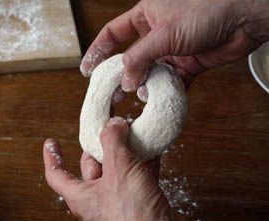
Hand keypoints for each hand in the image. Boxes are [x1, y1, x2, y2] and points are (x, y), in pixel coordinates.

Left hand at [43, 117, 268, 220]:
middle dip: (101, 145)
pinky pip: (138, 177)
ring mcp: (120, 203)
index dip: (52, 157)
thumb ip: (113, 141)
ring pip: (118, 170)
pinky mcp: (140, 204)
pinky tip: (152, 148)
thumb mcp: (118, 168)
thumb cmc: (133, 214)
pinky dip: (144, 163)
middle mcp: (98, 201)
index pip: (56, 175)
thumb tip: (113, 124)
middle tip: (109, 125)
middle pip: (92, 167)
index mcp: (81, 196)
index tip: (51, 142)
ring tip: (133, 131)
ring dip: (126, 151)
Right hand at [80, 0, 267, 91]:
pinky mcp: (187, 63)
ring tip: (136, 96)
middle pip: (130, 57)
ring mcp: (171, 49)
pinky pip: (170, 81)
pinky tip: (158, 99)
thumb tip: (126, 81)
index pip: (113, 34)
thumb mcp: (163, 34)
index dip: (98, 51)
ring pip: (149, 72)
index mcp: (146, 16)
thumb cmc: (207, 10)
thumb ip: (139, 58)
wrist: (244, 19)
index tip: (87, 68)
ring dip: (143, 85)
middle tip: (111, 92)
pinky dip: (164, 91)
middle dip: (120, 75)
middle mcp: (156, 33)